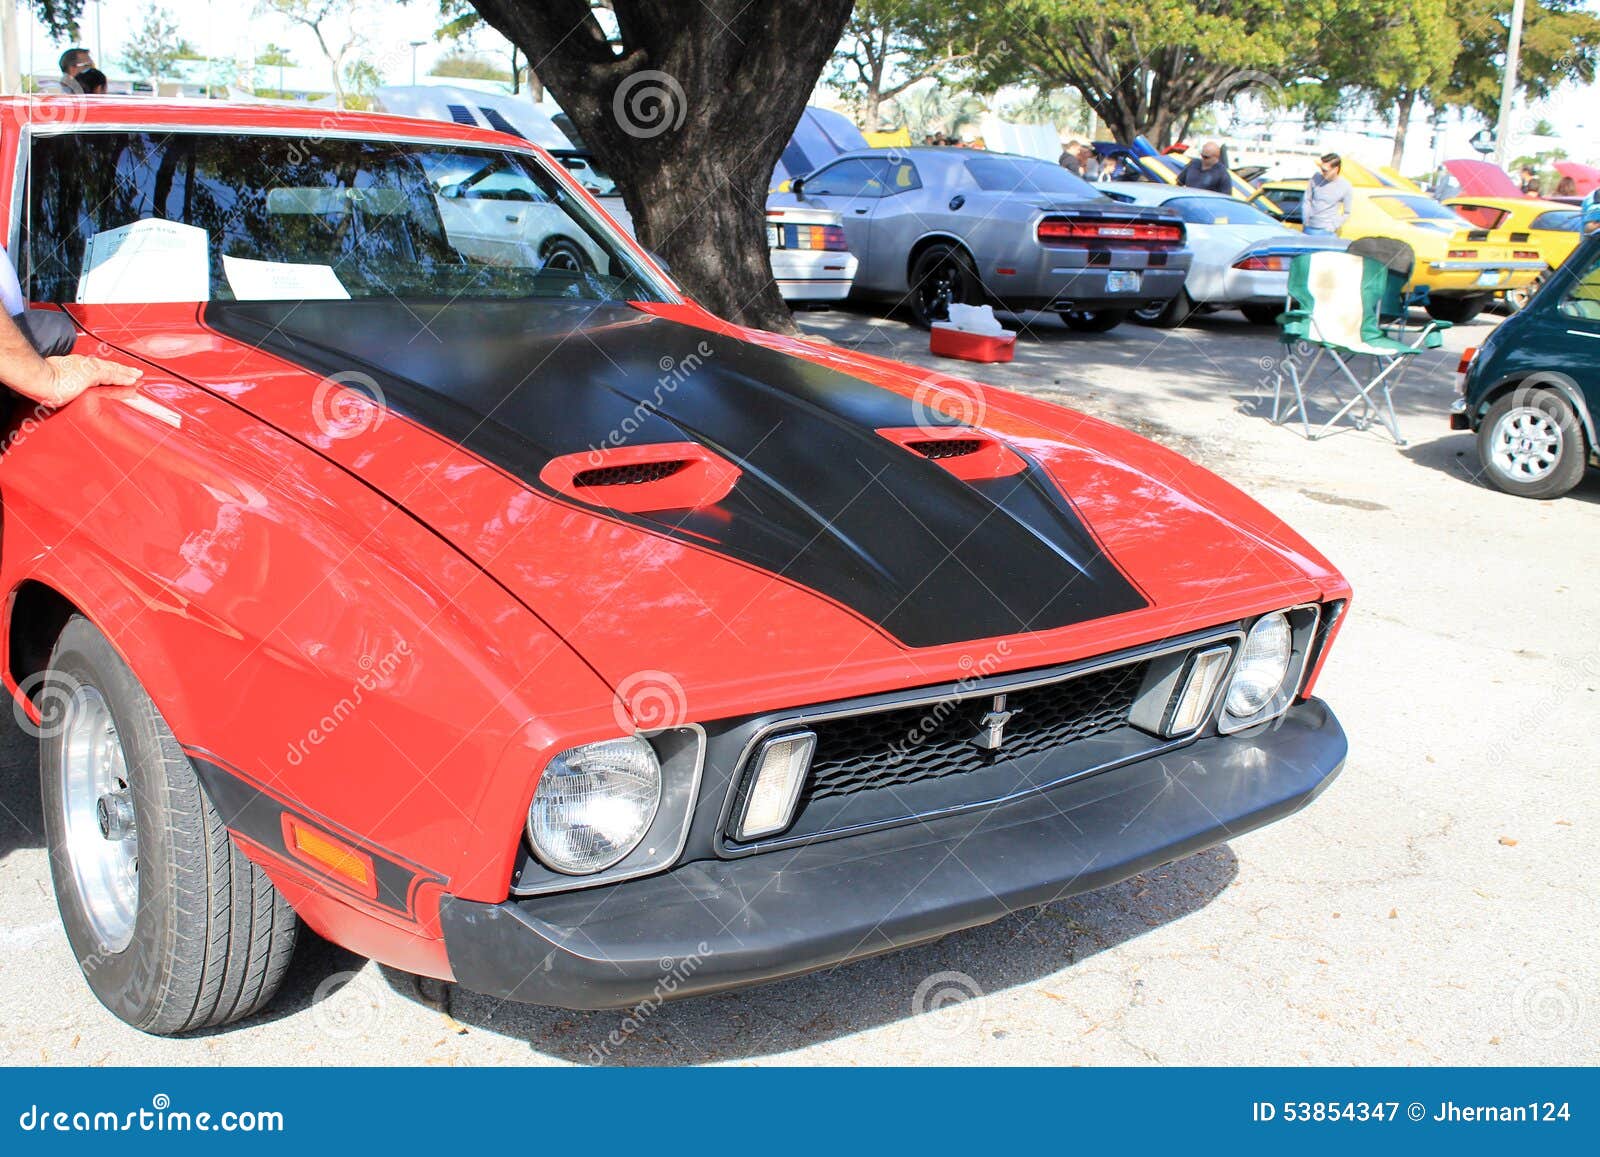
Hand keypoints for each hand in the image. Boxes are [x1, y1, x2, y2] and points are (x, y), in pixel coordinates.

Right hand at [15, 354, 142, 406]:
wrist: (37, 379)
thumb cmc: (40, 382)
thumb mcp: (54, 380)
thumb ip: (62, 383)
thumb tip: (59, 392)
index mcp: (74, 365)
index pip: (96, 367)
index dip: (108, 370)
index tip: (116, 372)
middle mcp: (82, 364)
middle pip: (107, 366)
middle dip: (120, 370)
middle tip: (134, 372)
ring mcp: (87, 368)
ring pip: (112, 370)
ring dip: (126, 373)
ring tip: (137, 376)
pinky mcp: (91, 373)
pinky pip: (112, 376)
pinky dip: (123, 378)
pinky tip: (132, 380)